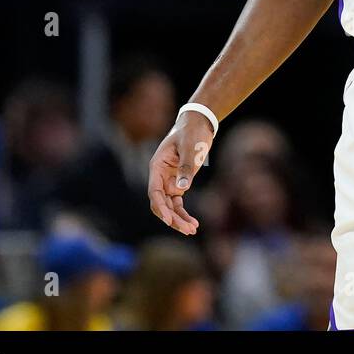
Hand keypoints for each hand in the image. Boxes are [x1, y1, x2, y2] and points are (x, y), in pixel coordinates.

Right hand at [148, 111, 213, 234]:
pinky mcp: (178, 184)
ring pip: (170, 206)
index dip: (161, 207)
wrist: (198, 124)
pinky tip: (193, 224)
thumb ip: (187, 167)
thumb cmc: (192, 133)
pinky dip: (183, 213)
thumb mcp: (191, 147)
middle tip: (187, 229)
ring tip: (192, 230)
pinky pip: (178, 203)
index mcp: (157, 167)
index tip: (169, 220)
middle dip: (172, 218)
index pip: (155, 192)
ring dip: (179, 219)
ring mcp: (168, 182)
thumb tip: (182, 188)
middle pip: (161, 203)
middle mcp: (160, 177)